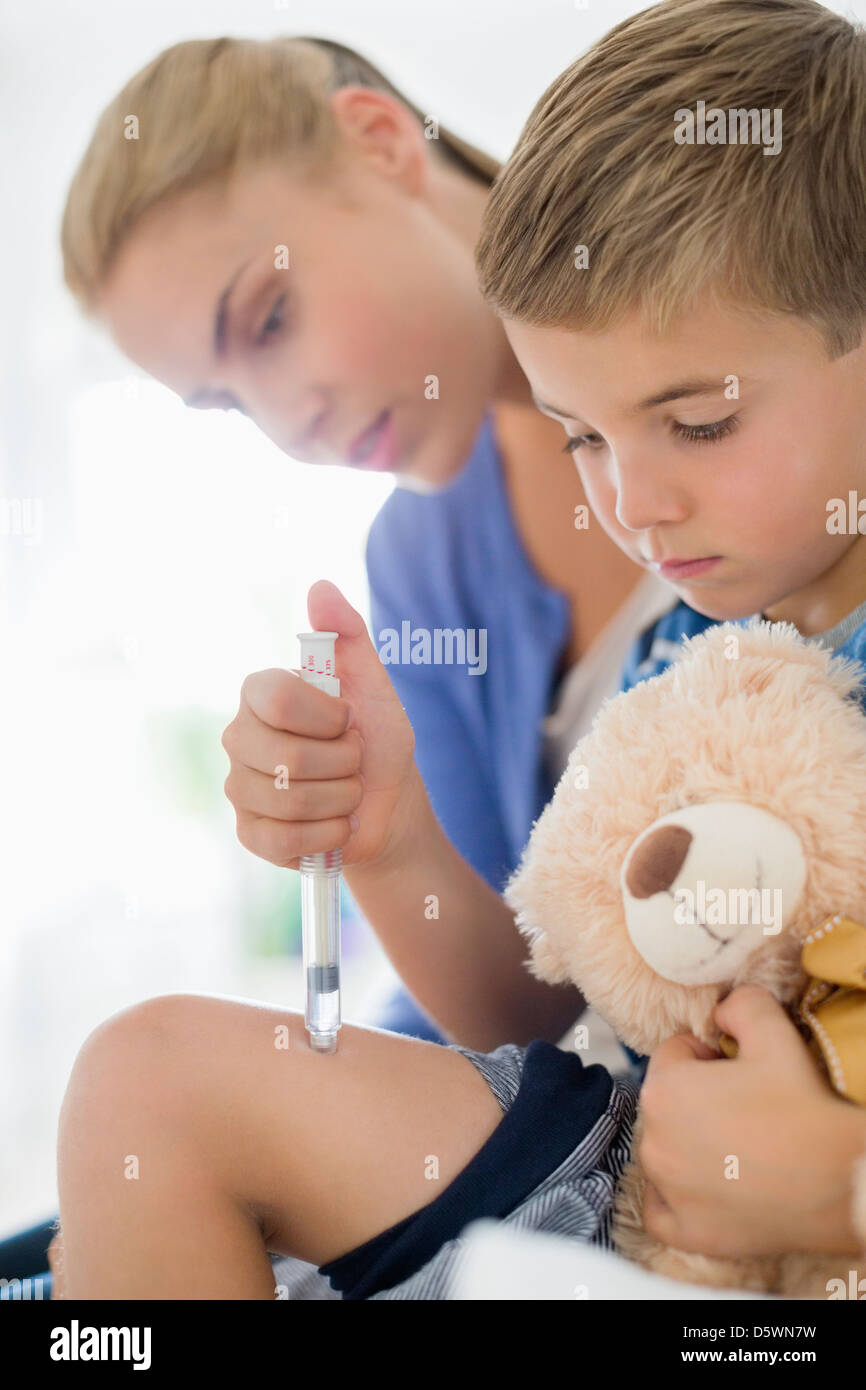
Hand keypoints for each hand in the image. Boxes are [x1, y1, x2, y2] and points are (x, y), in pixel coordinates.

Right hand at [222, 579, 417, 870]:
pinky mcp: (249, 833)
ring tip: (345, 791)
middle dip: (342, 764)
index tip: (347, 721)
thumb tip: (320, 587)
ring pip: (289, 802)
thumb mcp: (373, 685)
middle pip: (287, 757)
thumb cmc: (377, 739)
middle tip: (351, 761)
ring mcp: (239, 787)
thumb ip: (347, 635)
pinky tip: (333, 824)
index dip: (327, 717)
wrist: (387, 805)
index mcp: (260, 692)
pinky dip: (326, 835)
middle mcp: (239, 736)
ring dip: (340, 800)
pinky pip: (284, 840)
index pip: (277, 699)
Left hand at [638, 984, 865, 1257]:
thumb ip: (738, 1005)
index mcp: (664, 1089)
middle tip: (743, 1108)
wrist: (837, 1180)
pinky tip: (710, 1186)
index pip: (675, 1054)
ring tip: (739, 1146)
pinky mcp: (685, 1230)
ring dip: (689, 1144)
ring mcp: (666, 1189)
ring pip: (665, 1152)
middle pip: (667, 1103)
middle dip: (696, 1099)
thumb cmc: (802, 1108)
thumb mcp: (773, 1031)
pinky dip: (677, 1198)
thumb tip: (720, 1011)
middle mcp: (653, 1140)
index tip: (738, 1071)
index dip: (709, 1056)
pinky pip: (662, 1209)